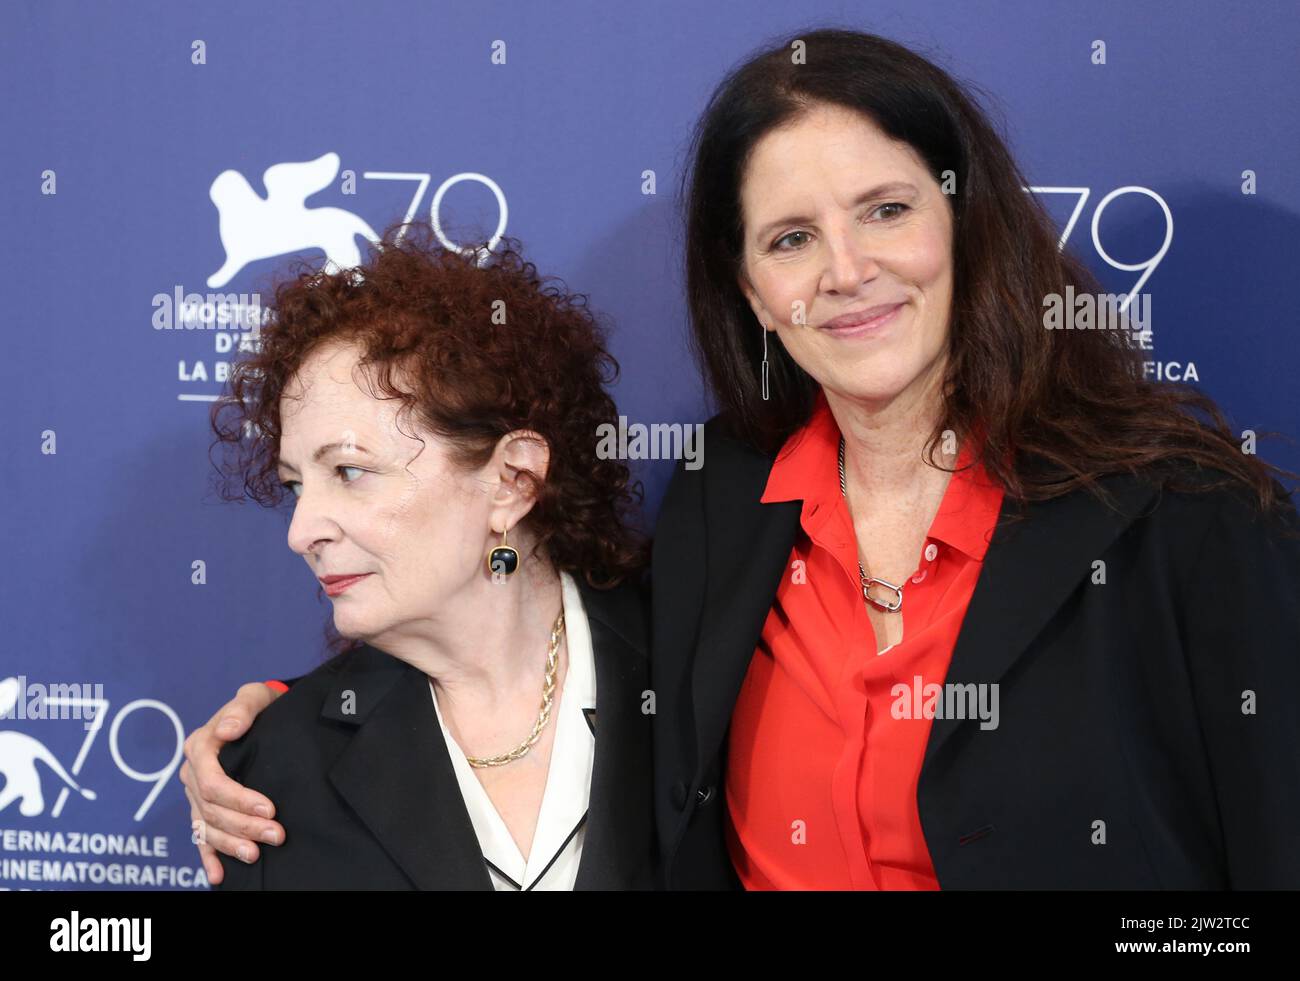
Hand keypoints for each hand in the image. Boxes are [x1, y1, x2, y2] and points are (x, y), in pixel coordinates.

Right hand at [180, 682, 284, 884]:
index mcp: (200, 745)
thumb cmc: (260, 705)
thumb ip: (242, 708)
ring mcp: (196, 793)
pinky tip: (218, 875)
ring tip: (255, 854)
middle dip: (243, 825)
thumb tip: (227, 729)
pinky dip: (208, 857)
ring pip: (206, 826)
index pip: (212, 781)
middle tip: (276, 835)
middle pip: (211, 808)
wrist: (263, 714)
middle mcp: (192, 772)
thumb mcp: (255, 696)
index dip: (238, 799)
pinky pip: (200, 836)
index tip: (269, 808)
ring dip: (229, 844)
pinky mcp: (204, 807)